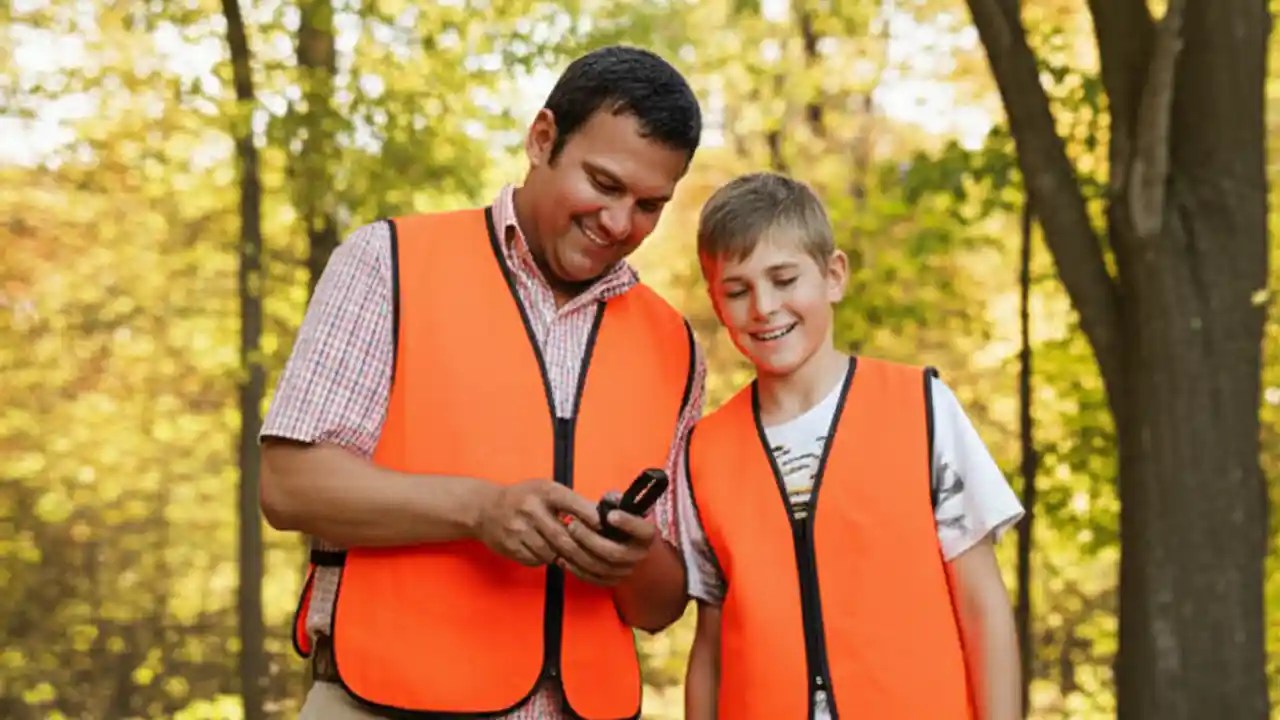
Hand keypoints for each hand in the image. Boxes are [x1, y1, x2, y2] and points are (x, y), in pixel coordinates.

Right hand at [474, 479, 601, 566]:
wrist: (485, 509)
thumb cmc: (524, 498)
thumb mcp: (545, 490)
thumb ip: (571, 502)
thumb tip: (602, 518)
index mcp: (544, 491)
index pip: (573, 504)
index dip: (590, 517)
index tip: (601, 526)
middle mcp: (531, 508)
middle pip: (563, 537)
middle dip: (576, 546)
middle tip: (585, 550)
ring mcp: (519, 529)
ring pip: (551, 552)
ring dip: (559, 554)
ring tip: (559, 548)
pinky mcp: (510, 546)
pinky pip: (536, 560)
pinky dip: (543, 558)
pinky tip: (541, 549)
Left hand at [557, 499, 657, 586]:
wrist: (619, 541)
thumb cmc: (617, 517)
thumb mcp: (618, 504)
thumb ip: (614, 499)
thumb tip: (610, 498)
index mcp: (646, 535)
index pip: (643, 531)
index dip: (628, 524)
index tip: (610, 515)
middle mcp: (638, 556)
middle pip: (614, 552)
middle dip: (590, 539)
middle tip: (572, 524)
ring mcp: (625, 571)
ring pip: (600, 567)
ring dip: (579, 552)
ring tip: (564, 536)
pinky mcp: (610, 581)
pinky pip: (591, 578)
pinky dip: (575, 569)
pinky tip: (561, 557)